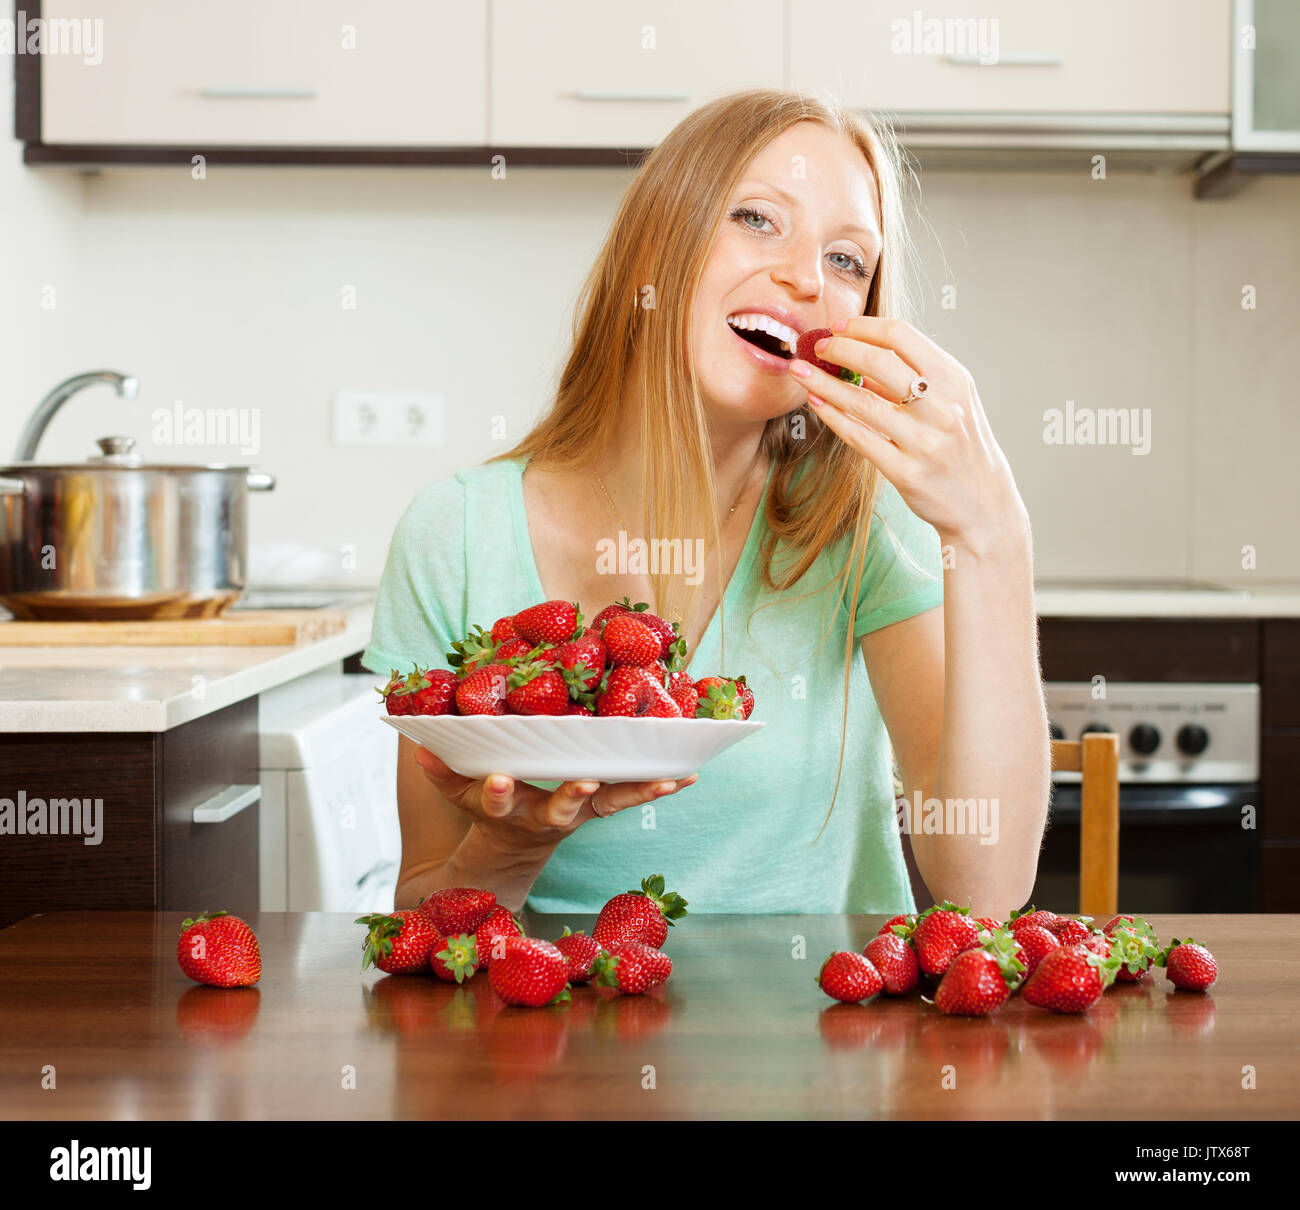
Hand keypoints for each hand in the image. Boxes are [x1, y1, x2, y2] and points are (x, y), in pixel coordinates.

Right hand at [412, 746, 697, 849]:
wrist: (516, 846)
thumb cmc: (490, 806)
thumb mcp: (459, 794)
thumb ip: (442, 772)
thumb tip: (419, 746)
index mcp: (508, 808)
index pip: (497, 800)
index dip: (497, 791)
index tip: (498, 779)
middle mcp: (547, 814)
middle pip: (562, 808)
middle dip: (572, 796)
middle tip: (586, 781)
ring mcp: (580, 811)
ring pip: (611, 804)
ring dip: (639, 792)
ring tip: (669, 780)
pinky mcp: (604, 805)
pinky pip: (634, 795)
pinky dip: (660, 785)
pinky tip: (690, 774)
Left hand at [789, 316, 1027, 550]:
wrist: (984, 502)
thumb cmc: (961, 445)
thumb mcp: (951, 402)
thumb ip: (913, 377)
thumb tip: (860, 355)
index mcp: (954, 380)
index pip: (901, 335)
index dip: (862, 327)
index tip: (838, 327)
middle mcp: (941, 407)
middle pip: (877, 362)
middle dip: (839, 349)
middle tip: (816, 347)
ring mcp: (924, 441)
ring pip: (861, 402)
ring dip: (823, 383)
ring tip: (799, 372)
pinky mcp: (906, 472)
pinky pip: (859, 438)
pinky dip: (832, 417)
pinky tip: (816, 404)